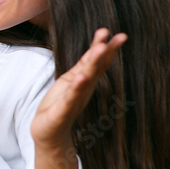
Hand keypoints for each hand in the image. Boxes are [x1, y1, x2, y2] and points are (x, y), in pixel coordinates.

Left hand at [31, 28, 127, 149]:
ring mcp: (73, 100)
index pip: (99, 62)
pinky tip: (80, 77)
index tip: (121, 35)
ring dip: (92, 65)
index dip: (108, 48)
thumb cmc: (59, 105)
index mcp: (84, 81)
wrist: (48, 133)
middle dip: (104, 52)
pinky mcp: (62, 111)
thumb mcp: (72, 81)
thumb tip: (97, 46)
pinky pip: (70, 98)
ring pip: (85, 80)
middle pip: (95, 68)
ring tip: (100, 48)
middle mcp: (83, 90)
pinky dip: (75, 88)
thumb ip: (84, 65)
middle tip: (116, 37)